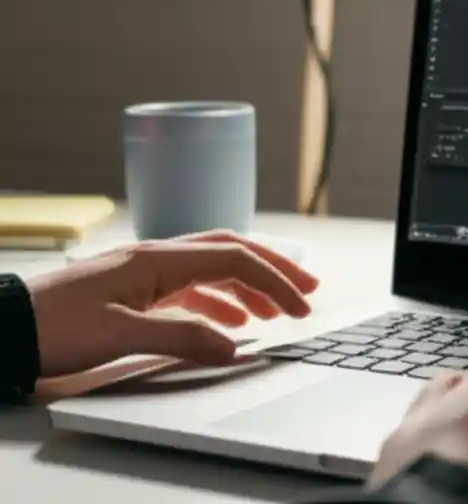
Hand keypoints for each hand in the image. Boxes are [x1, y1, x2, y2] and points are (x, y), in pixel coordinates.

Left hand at [26, 230, 318, 376]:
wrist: (4, 328)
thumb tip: (234, 345)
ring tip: (275, 311)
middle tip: (307, 289)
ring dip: (250, 286)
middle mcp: (156, 258)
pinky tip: (231, 321)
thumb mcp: (121, 336)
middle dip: (273, 269)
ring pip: (213, 269)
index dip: (274, 281)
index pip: (234, 259)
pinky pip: (192, 288)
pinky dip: (221, 301)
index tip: (300, 306)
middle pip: (231, 252)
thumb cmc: (52, 327)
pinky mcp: (135, 291)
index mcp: (157, 259)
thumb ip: (182, 337)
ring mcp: (146, 273)